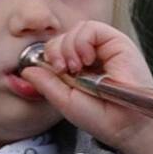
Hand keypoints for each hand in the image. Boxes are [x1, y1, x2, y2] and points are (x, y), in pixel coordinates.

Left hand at [19, 20, 152, 153]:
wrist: (125, 125)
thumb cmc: (101, 118)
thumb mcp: (66, 101)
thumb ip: (47, 84)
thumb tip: (27, 69)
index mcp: (81, 69)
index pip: (58, 49)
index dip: (50, 55)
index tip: (54, 71)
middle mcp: (94, 56)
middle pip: (65, 36)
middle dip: (57, 49)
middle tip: (63, 69)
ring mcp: (106, 47)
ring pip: (77, 29)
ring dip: (69, 46)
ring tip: (76, 67)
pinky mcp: (117, 41)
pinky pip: (92, 28)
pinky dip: (82, 40)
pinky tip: (86, 58)